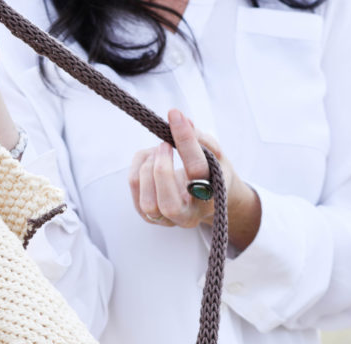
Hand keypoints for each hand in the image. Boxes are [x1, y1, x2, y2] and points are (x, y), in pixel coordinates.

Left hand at [129, 109, 260, 250]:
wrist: (206, 197)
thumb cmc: (211, 173)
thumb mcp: (215, 155)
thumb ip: (201, 139)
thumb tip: (182, 120)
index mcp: (211, 198)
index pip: (196, 169)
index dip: (185, 140)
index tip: (175, 116)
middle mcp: (188, 216)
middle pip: (168, 203)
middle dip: (161, 169)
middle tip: (165, 144)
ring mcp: (166, 220)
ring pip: (147, 203)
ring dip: (147, 170)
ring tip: (159, 151)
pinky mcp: (149, 216)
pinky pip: (135, 192)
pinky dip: (138, 168)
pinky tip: (150, 158)